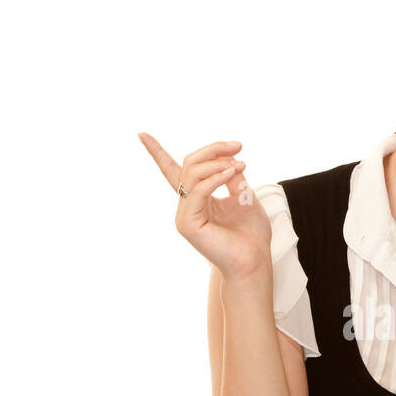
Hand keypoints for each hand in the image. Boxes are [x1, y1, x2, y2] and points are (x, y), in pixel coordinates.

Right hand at [138, 133, 272, 280]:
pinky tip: (232, 172)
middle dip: (212, 151)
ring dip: (217, 163)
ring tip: (240, 164)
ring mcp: (185, 215)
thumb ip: (232, 177)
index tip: (141, 134)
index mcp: (197, 199)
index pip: (173, 171)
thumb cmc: (251, 234)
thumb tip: (228, 159)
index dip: (157, 152)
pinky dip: (215, 178)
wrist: (254, 262)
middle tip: (238, 146)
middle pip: (189, 165)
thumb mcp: (243, 196)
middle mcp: (187, 205)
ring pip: (192, 175)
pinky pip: (198, 191)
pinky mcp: (188, 224)